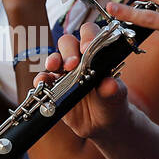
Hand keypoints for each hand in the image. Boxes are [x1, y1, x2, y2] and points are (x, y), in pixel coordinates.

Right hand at [38, 21, 131, 139]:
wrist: (102, 125)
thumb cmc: (112, 103)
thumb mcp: (116, 96)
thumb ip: (113, 89)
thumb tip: (110, 84)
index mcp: (97, 54)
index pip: (90, 34)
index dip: (87, 36)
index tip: (86, 48)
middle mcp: (79, 59)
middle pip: (68, 42)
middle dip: (68, 50)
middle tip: (72, 64)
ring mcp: (65, 72)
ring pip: (54, 57)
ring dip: (52, 60)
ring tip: (55, 68)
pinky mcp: (54, 87)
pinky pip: (43, 79)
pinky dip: (41, 79)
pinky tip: (43, 83)